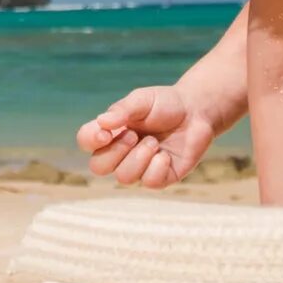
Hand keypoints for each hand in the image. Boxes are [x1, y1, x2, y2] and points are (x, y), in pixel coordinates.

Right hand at [77, 85, 218, 189]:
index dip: (90, 140)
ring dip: (139, 158)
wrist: (196, 112)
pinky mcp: (160, 178)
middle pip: (98, 167)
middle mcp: (120, 153)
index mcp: (111, 132)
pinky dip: (157, 166)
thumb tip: (102, 122)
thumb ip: (123, 110)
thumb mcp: (142, 100)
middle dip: (116, 152)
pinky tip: (166, 155)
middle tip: (135, 135)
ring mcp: (140, 167)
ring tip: (155, 142)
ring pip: (124, 178)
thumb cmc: (165, 104)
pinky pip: (149, 182)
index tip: (105, 131)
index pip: (86, 141)